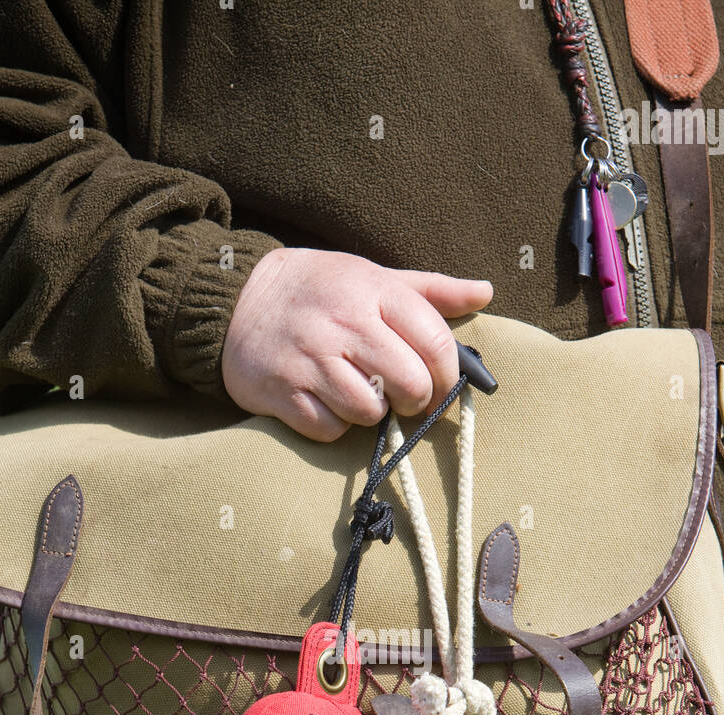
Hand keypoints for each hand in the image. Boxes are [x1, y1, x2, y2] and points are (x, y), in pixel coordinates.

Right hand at [221, 246, 493, 441]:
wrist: (237, 300)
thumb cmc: (320, 291)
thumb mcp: (373, 277)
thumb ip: (431, 290)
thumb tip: (485, 291)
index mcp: (373, 291)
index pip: (436, 344)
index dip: (448, 377)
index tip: (440, 387)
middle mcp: (343, 324)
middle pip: (409, 384)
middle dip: (415, 401)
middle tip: (404, 398)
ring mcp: (311, 359)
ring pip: (369, 412)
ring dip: (372, 414)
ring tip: (360, 395)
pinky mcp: (283, 391)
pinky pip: (329, 428)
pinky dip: (334, 425)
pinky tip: (326, 403)